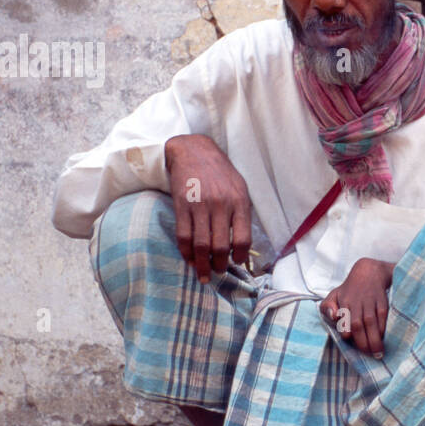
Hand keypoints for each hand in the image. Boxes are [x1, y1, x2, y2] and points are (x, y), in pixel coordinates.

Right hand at [165, 133, 251, 283]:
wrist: (193, 151)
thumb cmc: (220, 172)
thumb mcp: (239, 187)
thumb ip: (242, 213)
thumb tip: (242, 244)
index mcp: (239, 201)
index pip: (243, 238)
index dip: (240, 256)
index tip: (237, 263)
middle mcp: (220, 205)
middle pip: (220, 246)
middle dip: (219, 265)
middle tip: (218, 273)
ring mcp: (200, 205)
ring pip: (201, 245)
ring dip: (202, 264)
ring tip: (204, 274)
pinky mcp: (181, 205)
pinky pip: (183, 236)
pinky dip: (185, 252)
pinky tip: (189, 259)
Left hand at [319, 258, 394, 357]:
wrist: (369, 272)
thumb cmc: (349, 290)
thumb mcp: (333, 295)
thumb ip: (327, 307)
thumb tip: (333, 316)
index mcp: (344, 302)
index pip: (343, 320)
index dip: (346, 332)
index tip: (350, 340)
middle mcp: (357, 303)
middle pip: (358, 324)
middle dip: (363, 342)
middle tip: (368, 355)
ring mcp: (371, 302)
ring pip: (372, 322)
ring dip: (375, 339)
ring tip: (378, 354)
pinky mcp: (382, 302)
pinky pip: (383, 317)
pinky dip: (383, 329)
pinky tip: (383, 339)